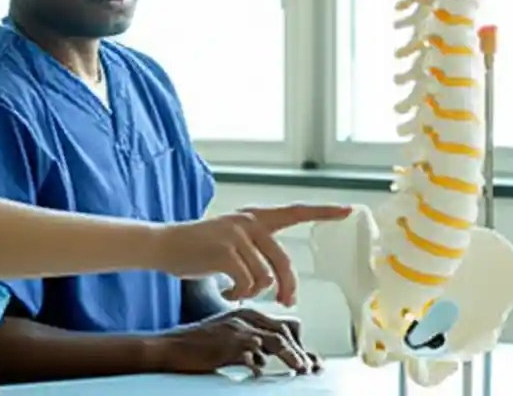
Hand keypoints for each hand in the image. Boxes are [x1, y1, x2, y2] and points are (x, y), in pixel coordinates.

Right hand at [154, 309, 319, 376]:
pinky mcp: (229, 344)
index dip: (298, 342)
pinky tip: (264, 374)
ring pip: (276, 341)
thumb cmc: (196, 345)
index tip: (308, 358)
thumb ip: (248, 342)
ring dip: (292, 357)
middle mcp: (244, 317)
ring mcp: (237, 330)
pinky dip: (264, 365)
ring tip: (302, 370)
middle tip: (312, 367)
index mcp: (246, 313)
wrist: (170, 348)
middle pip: (284, 330)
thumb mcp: (226, 337)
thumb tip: (266, 357)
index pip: (282, 324)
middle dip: (301, 350)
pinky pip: (256, 356)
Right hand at [155, 204, 351, 305]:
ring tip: (237, 292)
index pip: (295, 211)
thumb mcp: (232, 241)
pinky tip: (228, 293)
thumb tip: (277, 282)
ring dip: (252, 292)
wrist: (164, 244)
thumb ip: (256, 252)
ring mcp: (237, 234)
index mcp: (255, 217)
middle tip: (286, 303)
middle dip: (288, 288)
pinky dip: (239, 294)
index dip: (323, 212)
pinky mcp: (225, 249)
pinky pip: (247, 282)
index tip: (347, 210)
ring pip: (264, 277)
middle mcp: (249, 221)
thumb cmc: (198, 249)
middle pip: (284, 262)